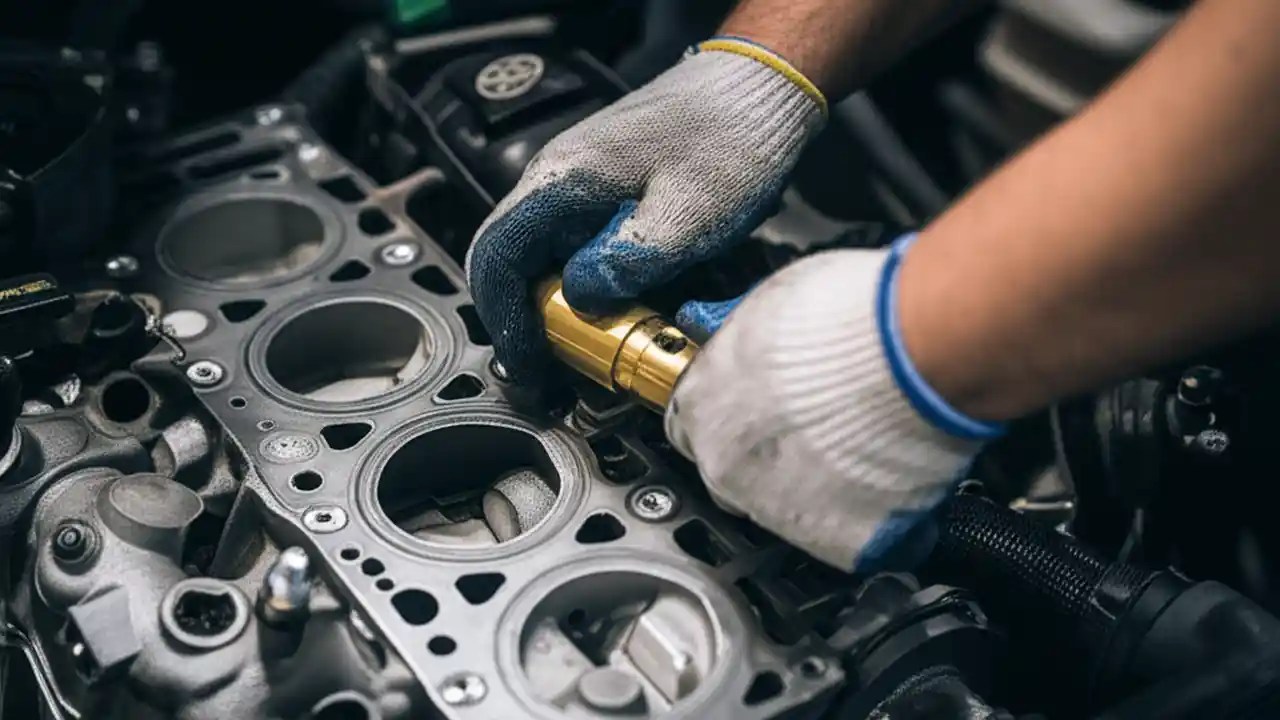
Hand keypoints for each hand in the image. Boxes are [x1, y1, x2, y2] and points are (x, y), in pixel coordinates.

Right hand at [466, 38, 825, 382]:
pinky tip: (617, 313)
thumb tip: (583, 300)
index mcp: (561, 180)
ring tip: (587, 354)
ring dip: (559, 310)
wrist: (763, 87)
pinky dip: (588, 288)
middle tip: (558, 375)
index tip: (533, 367)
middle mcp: (559, 179)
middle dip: (528, 324)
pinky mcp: (610, 192)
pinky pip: (580, 248)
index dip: (506, 321)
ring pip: (546, 259)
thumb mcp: (686, 214)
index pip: (496, 257)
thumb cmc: (731, 136)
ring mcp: (582, 185)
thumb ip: (627, 262)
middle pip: (513, 263)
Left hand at [665, 242, 1003, 570]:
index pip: (693, 426)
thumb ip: (746, 340)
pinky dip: (871, 521)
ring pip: (787, 512)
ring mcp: (777, 510)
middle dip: (770, 458)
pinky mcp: (835, 542)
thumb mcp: (771, 303)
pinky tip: (893, 483)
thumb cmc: (851, 313)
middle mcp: (726, 465)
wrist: (917, 348)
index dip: (732, 418)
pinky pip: (848, 541)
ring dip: (818, 489)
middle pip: (733, 474)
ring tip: (866, 448)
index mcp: (701, 402)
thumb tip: (742, 337)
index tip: (758, 411)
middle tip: (820, 429)